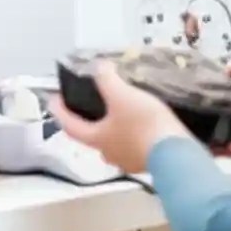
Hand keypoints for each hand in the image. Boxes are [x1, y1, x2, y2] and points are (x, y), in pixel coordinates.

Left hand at [49, 62, 191, 173]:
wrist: (177, 153)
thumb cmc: (143, 124)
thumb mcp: (122, 95)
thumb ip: (106, 79)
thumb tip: (98, 67)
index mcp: (97, 138)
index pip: (70, 125)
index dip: (59, 111)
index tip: (53, 101)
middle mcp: (110, 154)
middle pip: (93, 138)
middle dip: (90, 123)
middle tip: (91, 107)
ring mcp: (129, 162)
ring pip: (115, 145)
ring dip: (115, 131)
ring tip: (123, 114)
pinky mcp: (149, 163)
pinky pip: (136, 148)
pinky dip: (135, 136)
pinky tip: (145, 127)